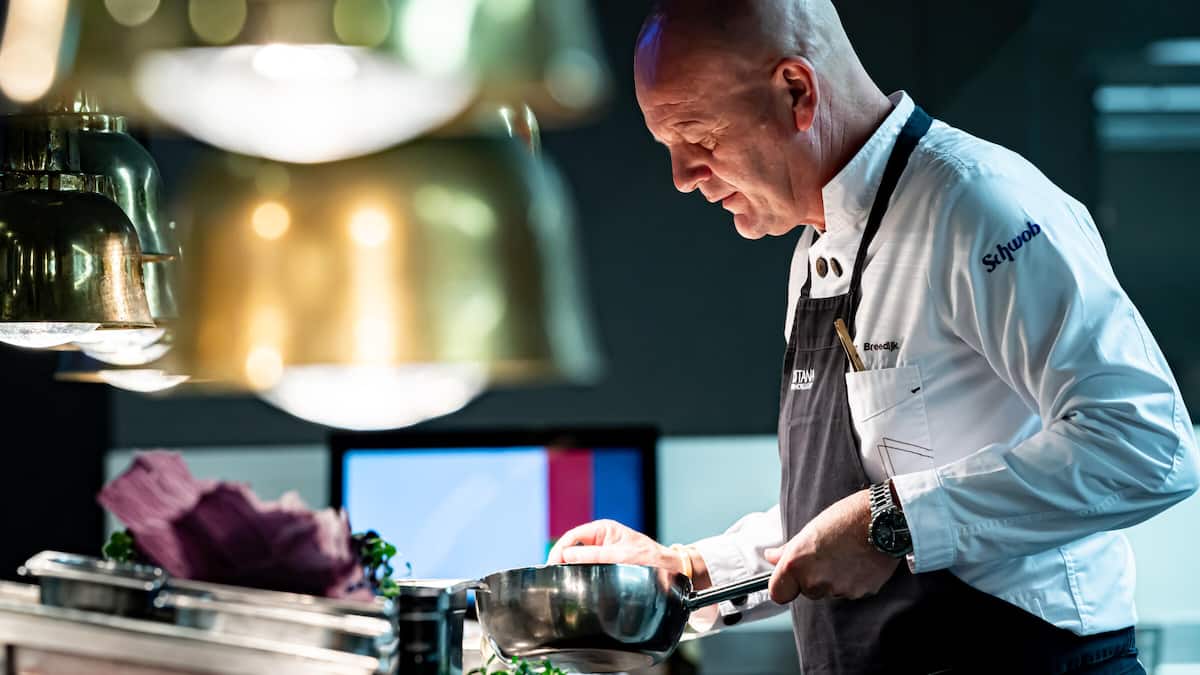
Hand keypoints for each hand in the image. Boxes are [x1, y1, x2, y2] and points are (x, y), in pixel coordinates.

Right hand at [547, 520, 700, 582]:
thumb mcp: (621, 556)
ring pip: (578, 560)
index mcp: (603, 529)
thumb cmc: (651, 559)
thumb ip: (593, 555)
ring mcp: (603, 552)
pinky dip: (579, 574)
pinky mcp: (606, 565)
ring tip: (562, 579)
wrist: (670, 570)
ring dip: (570, 568)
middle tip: (554, 575)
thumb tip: (567, 555)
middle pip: (572, 548)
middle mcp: (601, 539)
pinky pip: (587, 568)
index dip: (560, 551)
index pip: (572, 537)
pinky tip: (575, 582)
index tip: (552, 565)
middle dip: (562, 560)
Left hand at [765, 489, 898, 602]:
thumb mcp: (810, 529)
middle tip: (827, 554)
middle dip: (814, 577)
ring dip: (834, 578)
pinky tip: (859, 560)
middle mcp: (816, 581)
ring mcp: (839, 589)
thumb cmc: (845, 517)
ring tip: (846, 553)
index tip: (789, 578)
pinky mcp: (861, 592)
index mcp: (797, 564)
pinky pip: (850, 591)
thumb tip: (771, 557)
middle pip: (807, 591)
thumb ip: (787, 550)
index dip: (784, 585)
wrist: (884, 519)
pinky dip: (853, 580)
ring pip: (830, 591)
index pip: (778, 594)